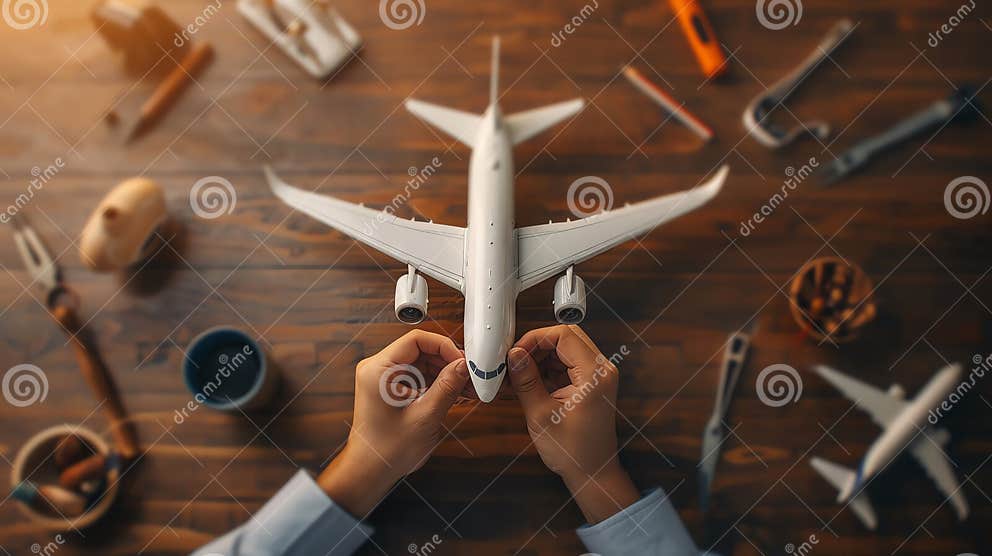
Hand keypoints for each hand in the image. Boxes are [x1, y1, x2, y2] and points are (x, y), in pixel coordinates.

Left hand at [318, 330, 467, 516]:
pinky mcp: (392, 389)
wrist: (370, 471)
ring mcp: (385, 379)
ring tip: (467, 388)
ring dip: (446, 374)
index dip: (444, 347)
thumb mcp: (425, 415)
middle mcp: (378, 369)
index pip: (416, 340)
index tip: (462, 360)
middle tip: (470, 375)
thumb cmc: (386, 450)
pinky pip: (419, 377)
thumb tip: (464, 366)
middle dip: (448, 362)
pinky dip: (438, 384)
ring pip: (423, 364)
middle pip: (421, 351)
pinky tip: (456, 393)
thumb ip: (447, 387)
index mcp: (379, 370)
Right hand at [508, 325, 639, 522]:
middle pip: (565, 339)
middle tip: (514, 362)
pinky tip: (527, 382)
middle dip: (535, 347)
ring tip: (517, 375)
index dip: (535, 339)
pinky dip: (546, 370)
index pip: (563, 335)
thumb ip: (526, 380)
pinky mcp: (590, 384)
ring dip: (539, 359)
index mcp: (594, 374)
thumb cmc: (574, 452)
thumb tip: (514, 356)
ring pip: (563, 350)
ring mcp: (597, 377)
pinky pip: (566, 365)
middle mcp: (600, 370)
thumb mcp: (541, 414)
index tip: (515, 353)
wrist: (593, 473)